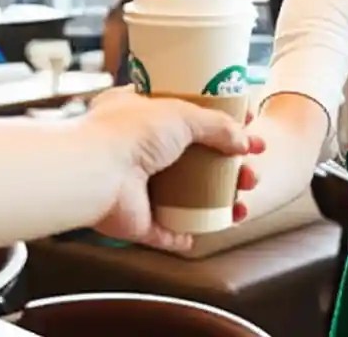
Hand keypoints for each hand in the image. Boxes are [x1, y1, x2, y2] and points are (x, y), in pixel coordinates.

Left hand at [85, 87, 264, 250]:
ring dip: (218, 201)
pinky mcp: (135, 220)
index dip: (218, 120)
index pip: (185, 114)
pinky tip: (206, 231)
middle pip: (192, 160)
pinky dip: (184, 234)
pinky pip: (164, 231)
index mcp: (140, 114)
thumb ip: (216, 124)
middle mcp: (136, 149)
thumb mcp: (181, 113)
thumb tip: (243, 140)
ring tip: (242, 203)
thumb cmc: (128, 133)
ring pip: (185, 197)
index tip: (246, 124)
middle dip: (228, 167)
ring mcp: (136, 187)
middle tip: (251, 169)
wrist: (95, 172)